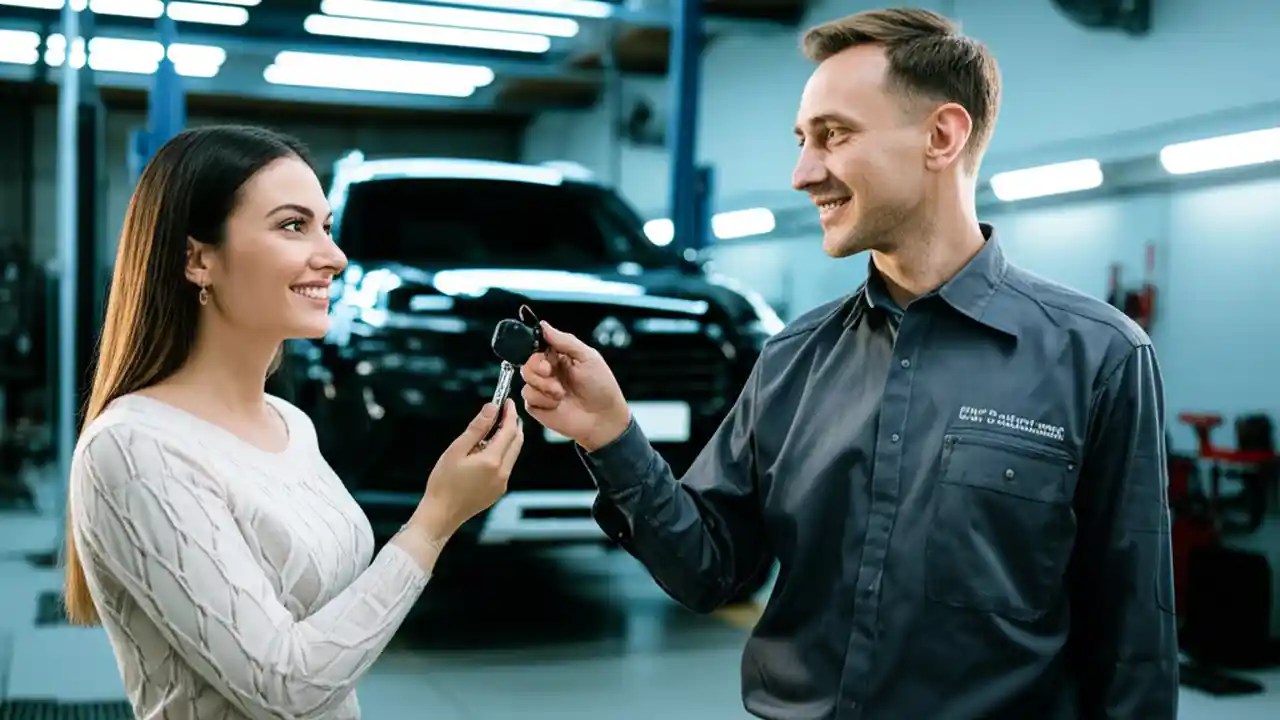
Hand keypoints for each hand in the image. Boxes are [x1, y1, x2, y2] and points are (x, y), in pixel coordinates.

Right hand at [408, 399, 523, 540]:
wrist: (441, 514)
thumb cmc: (443, 483)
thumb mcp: (456, 450)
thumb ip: (477, 428)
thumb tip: (492, 409)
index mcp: (492, 461)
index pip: (510, 430)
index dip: (510, 413)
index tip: (507, 402)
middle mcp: (503, 473)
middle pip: (517, 442)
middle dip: (513, 424)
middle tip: (504, 411)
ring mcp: (502, 483)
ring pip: (513, 454)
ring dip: (508, 439)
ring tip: (493, 428)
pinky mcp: (499, 491)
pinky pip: (506, 466)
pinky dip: (503, 453)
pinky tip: (487, 451)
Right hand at [520, 321, 630, 451]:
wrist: (603, 418)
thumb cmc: (602, 387)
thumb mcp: (588, 357)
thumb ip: (564, 340)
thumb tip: (544, 325)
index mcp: (559, 356)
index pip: (537, 345)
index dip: (535, 346)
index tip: (543, 353)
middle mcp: (549, 372)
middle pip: (527, 362)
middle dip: (538, 367)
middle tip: (550, 372)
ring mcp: (542, 389)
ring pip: (525, 380)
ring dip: (543, 386)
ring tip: (561, 393)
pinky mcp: (538, 406)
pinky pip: (527, 398)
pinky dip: (543, 400)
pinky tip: (557, 404)